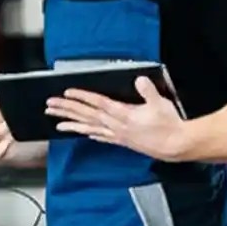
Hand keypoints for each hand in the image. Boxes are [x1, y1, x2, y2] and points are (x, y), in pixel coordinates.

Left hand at [46, 76, 188, 160]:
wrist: (176, 146)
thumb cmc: (169, 124)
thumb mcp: (161, 104)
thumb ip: (148, 91)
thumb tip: (139, 79)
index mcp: (124, 115)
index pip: (98, 104)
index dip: (82, 97)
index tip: (67, 93)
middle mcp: (117, 126)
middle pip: (87, 116)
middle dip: (67, 110)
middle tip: (50, 106)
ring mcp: (118, 135)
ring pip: (90, 128)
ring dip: (72, 125)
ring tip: (57, 124)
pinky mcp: (122, 141)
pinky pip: (101, 137)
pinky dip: (89, 134)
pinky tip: (82, 134)